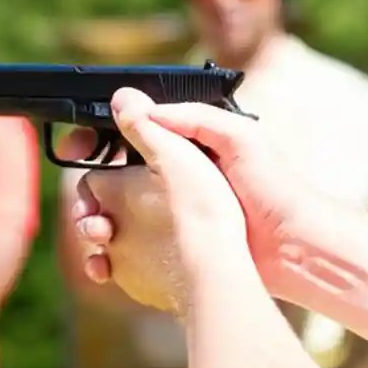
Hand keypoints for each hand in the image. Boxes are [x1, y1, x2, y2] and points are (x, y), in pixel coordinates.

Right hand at [66, 92, 311, 292]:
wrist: (293, 247)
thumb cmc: (272, 188)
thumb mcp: (238, 138)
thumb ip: (191, 117)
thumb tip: (134, 104)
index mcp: (188, 145)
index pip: (131, 133)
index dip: (98, 138)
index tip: (75, 150)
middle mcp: (175, 177)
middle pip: (112, 177)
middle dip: (89, 191)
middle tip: (83, 206)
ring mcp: (172, 215)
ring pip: (115, 215)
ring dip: (95, 224)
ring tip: (95, 235)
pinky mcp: (175, 247)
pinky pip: (130, 249)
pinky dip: (111, 256)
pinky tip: (105, 263)